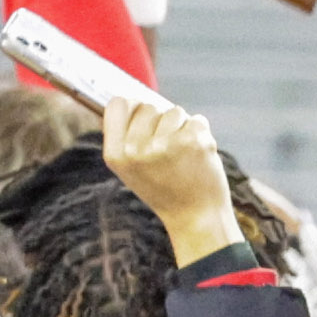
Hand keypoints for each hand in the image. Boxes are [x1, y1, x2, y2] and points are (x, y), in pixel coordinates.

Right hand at [104, 98, 236, 266]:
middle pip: (147, 106)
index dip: (133, 107)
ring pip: (174, 111)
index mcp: (115, 154)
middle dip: (160, 121)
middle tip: (167, 152)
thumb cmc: (164, 188)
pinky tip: (198, 157)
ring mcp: (164, 144)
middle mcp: (135, 149)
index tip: (144, 121)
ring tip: (182, 156)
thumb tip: (132, 98)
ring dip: (181, 128)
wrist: (195, 217)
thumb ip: (127, 134)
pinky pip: (196, 120)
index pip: (117, 104)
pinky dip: (200, 134)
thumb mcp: (131, 167)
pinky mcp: (192, 141)